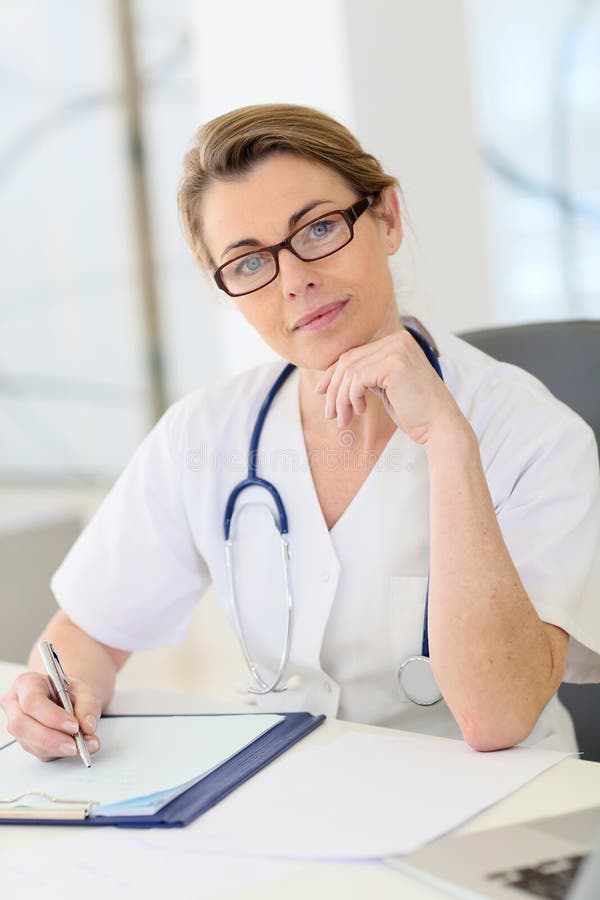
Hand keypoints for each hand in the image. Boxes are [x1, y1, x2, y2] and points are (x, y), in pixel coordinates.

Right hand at [0, 671, 100, 761]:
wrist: (66, 699)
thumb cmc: (69, 691)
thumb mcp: (83, 691)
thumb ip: (88, 706)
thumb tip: (88, 726)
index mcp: (27, 683)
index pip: (32, 701)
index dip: (51, 716)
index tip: (73, 725)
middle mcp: (16, 705)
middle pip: (22, 725)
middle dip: (51, 738)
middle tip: (74, 744)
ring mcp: (17, 726)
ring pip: (29, 742)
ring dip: (56, 748)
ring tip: (79, 746)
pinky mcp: (26, 742)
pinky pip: (38, 751)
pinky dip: (58, 752)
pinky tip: (74, 748)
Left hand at [314, 330, 462, 443]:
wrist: (441, 427)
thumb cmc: (415, 412)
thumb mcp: (386, 387)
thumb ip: (367, 375)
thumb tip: (332, 377)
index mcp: (398, 341)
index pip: (354, 354)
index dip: (333, 374)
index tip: (321, 392)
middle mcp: (398, 339)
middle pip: (348, 360)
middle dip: (333, 389)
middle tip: (330, 414)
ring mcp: (397, 349)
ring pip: (349, 372)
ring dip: (340, 399)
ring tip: (342, 419)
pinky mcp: (393, 364)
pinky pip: (356, 380)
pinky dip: (350, 398)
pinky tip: (359, 412)